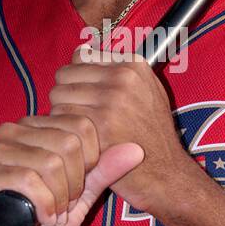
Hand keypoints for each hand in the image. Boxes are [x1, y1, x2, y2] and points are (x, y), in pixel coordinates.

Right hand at [0, 112, 143, 225]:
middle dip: (75, 184)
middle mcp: (15, 129)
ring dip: (60, 198)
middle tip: (65, 204)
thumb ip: (105, 170)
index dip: (90, 162)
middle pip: (69, 143)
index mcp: (39, 126)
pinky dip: (44, 205)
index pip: (82, 125)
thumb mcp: (82, 194)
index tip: (79, 188)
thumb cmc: (43, 217)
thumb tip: (137, 149)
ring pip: (51, 162)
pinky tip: (40, 217)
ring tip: (52, 212)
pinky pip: (29, 180)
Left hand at [48, 43, 190, 214]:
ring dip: (62, 114)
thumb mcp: (148, 92)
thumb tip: (81, 51)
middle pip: (65, 74)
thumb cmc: (153, 136)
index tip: (85, 96)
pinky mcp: (99, 124)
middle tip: (78, 116)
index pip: (80, 56)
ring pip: (58, 96)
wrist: (166, 174)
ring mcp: (111, 100)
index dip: (77, 78)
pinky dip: (63, 131)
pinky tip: (78, 142)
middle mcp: (123, 77)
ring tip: (79, 130)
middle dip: (66, 95)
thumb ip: (117, 71)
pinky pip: (60, 117)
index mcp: (133, 65)